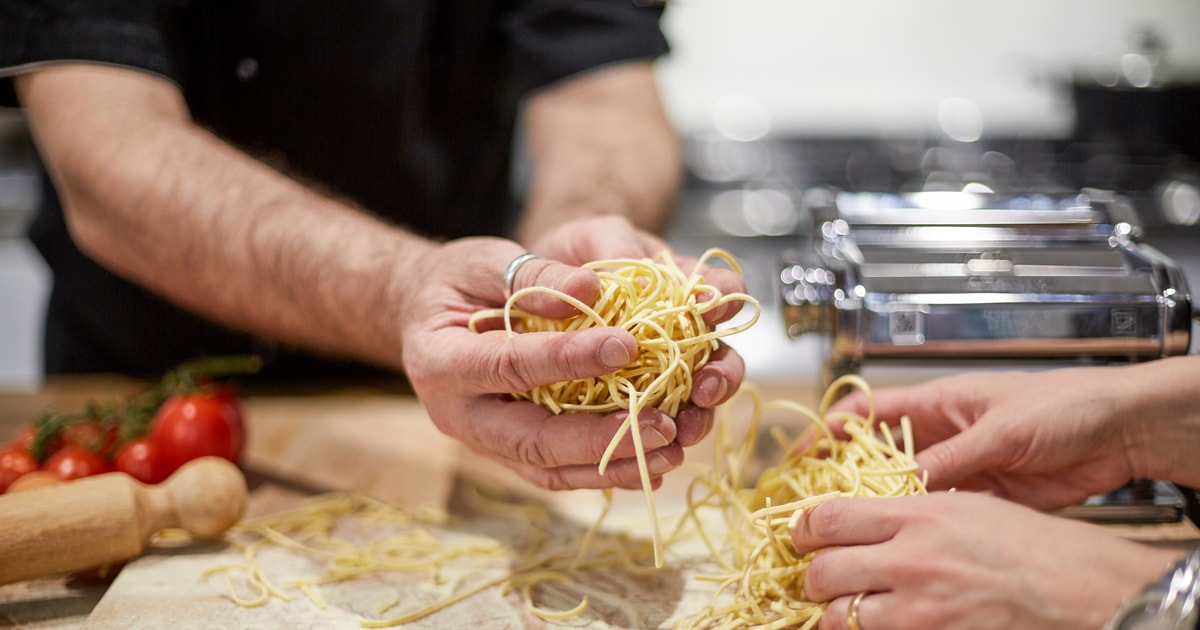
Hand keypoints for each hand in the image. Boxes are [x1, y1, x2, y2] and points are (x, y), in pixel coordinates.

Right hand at [398, 235, 690, 489]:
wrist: (429, 316)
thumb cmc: (457, 280)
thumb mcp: (485, 260)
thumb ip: (534, 274)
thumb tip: (592, 288)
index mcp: (440, 361)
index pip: (510, 364)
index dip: (568, 357)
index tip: (628, 344)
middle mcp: (457, 415)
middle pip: (533, 440)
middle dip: (601, 438)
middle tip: (664, 423)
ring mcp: (484, 443)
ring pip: (551, 470)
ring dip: (615, 465)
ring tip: (672, 448)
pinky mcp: (511, 454)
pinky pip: (560, 472)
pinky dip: (608, 471)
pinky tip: (655, 460)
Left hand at [529, 214, 748, 440]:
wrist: (548, 283)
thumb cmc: (580, 251)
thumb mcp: (594, 234)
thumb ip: (610, 245)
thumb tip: (599, 284)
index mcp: (685, 286)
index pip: (723, 289)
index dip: (723, 300)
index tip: (708, 309)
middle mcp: (684, 333)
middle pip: (721, 357)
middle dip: (721, 376)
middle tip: (705, 389)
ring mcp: (663, 370)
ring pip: (696, 400)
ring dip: (696, 417)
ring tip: (683, 431)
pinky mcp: (634, 400)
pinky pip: (656, 424)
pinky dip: (659, 441)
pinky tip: (652, 456)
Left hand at [791, 492, 1178, 629]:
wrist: (1089, 593)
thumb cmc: (1039, 548)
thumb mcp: (968, 508)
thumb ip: (910, 516)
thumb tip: (863, 524)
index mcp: (918, 515)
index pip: (827, 519)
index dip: (803, 530)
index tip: (803, 536)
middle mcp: (911, 561)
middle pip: (822, 572)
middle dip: (814, 578)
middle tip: (822, 578)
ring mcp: (920, 610)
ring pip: (839, 618)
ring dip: (836, 615)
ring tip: (848, 609)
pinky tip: (880, 626)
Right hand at [827, 368, 1135, 509]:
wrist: (1117, 432)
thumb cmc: (1063, 405)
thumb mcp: (999, 430)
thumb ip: (951, 459)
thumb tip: (906, 485)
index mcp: (936, 402)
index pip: (866, 413)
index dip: (828, 431)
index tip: (800, 456)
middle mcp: (940, 435)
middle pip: (876, 456)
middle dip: (843, 476)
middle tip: (815, 503)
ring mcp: (959, 467)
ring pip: (904, 489)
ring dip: (880, 506)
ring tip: (850, 528)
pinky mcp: (982, 496)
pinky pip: (938, 512)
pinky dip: (919, 525)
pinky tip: (901, 539)